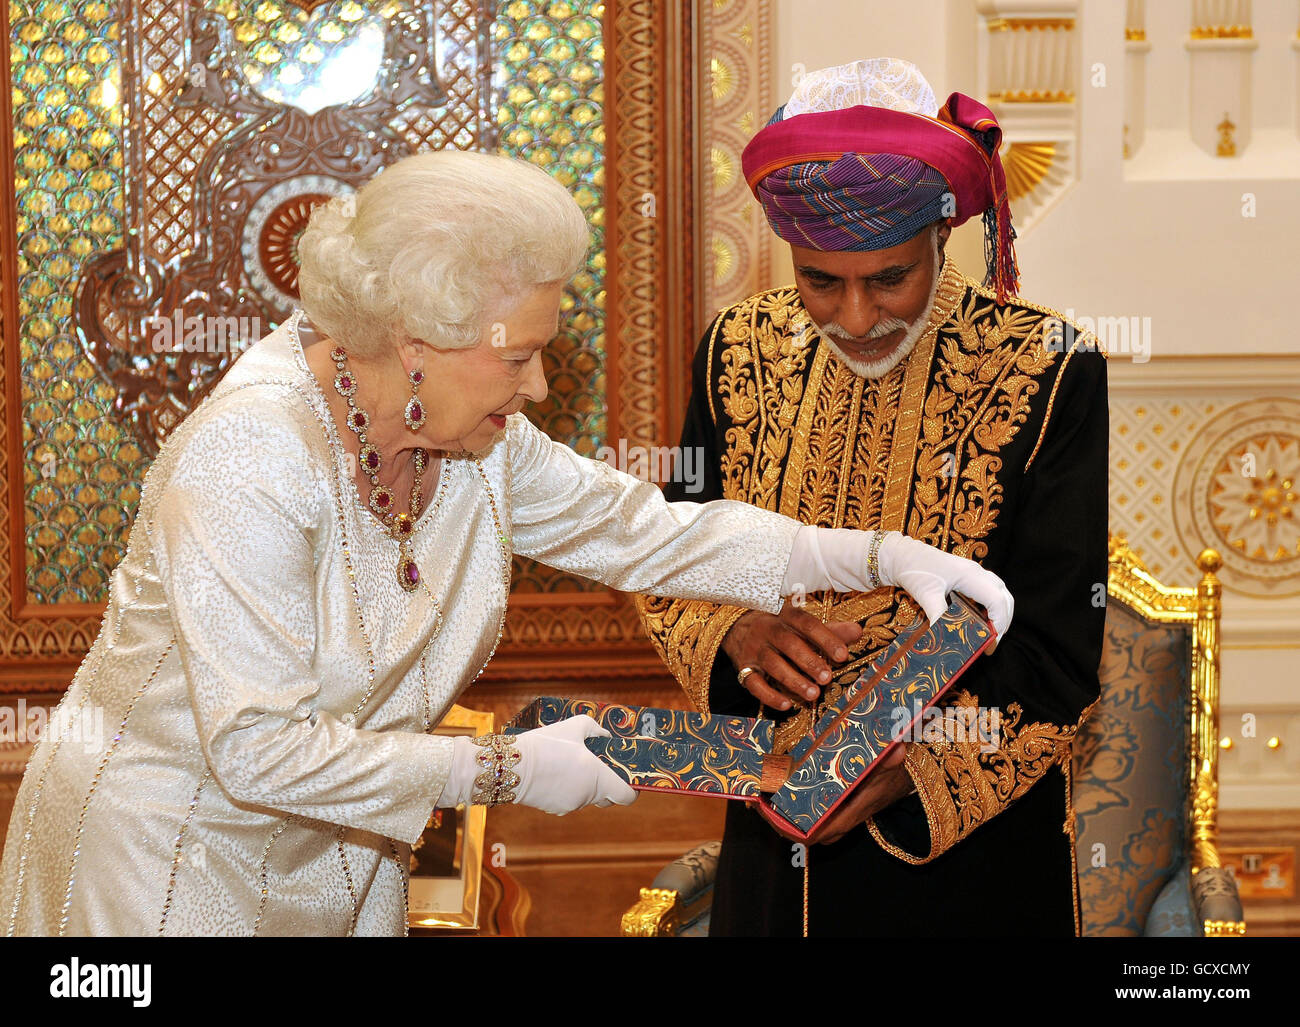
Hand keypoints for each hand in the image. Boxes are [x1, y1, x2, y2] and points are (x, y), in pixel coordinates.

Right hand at [440, 716, 636, 813]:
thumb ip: (595, 729)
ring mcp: (571, 805)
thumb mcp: (574, 726)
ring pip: (587, 798)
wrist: (512, 765)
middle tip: (598, 765)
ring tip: (571, 763)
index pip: (626, 796)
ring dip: (584, 785)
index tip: (628, 778)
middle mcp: (588, 796)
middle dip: (606, 783)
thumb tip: (604, 735)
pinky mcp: (554, 809)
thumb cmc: (546, 744)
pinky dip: (567, 789)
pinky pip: (569, 800)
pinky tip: (555, 772)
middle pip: (607, 797)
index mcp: (598, 778)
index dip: (631, 789)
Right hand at [721, 598, 861, 709]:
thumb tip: (857, 632)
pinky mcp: (743, 667)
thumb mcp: (801, 625)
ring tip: (813, 694)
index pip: (807, 624)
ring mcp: (754, 648)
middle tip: (827, 678)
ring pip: (772, 664)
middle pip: (788, 643)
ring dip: (793, 680)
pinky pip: (754, 683)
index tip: (843, 655)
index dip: (825, 638)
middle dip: (809, 661)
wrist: (735, 625)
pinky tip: (786, 705)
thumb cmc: (780, 627)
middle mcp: (768, 629)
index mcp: (786, 615)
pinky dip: (769, 695)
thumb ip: (829, 630)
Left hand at [759, 745, 912, 845]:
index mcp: (843, 817)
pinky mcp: (827, 809)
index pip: (809, 835)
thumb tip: (896, 749)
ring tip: (754, 790)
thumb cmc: (890, 776)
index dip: (782, 826)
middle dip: (770, 815)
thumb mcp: (890, 766)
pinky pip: (800, 812)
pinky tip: (770, 785)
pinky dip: (783, 802)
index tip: (763, 810)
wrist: (898, 781)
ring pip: (795, 822)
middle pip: (794, 829)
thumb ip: (890, 759)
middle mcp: (833, 822)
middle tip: (751, 795)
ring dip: (773, 809)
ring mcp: (829, 818)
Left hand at [877, 533, 1013, 641]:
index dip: (999, 623)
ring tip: (989, 634)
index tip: (991, 643)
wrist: (901, 555)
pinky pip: (989, 591)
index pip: (997, 601)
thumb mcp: (926, 594)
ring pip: (999, 593)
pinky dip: (991, 607)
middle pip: (1004, 597)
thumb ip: (938, 615)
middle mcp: (977, 572)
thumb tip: (945, 637)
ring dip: (999, 614)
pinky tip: (980, 620)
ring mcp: (973, 572)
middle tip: (992, 642)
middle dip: (1003, 621)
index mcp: (970, 575)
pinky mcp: (967, 576)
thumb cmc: (914, 569)